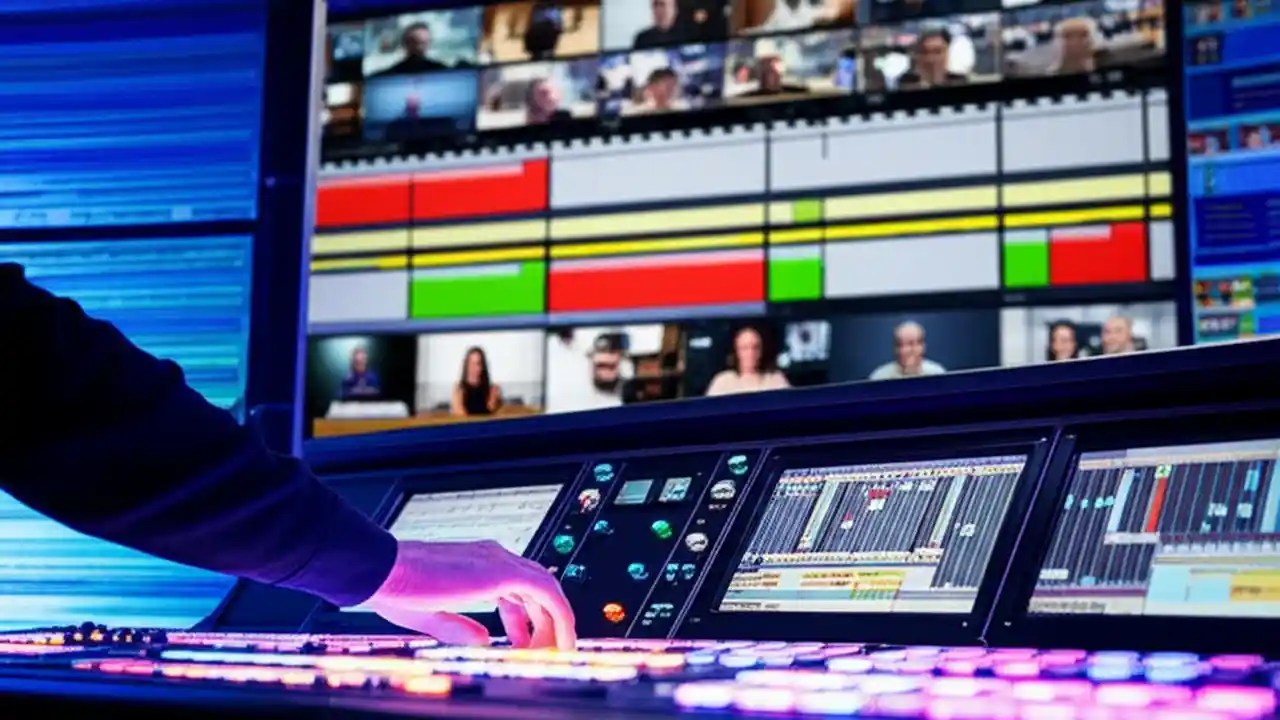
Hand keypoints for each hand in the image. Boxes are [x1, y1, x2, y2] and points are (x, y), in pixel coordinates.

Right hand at [362, 540, 575, 649]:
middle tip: (541, 653)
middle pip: (536, 588)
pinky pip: (547, 593)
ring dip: (555, 622)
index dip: (523, 619)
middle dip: (543, 622)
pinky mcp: (502, 570)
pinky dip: (559, 617)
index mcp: (477, 564)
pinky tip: (559, 641)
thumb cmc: (396, 587)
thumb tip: (484, 641)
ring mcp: (499, 560)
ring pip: (547, 588)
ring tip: (554, 653)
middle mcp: (493, 557)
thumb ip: (460, 628)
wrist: (382, 569)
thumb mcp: (433, 616)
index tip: (521, 644)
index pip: (516, 588)